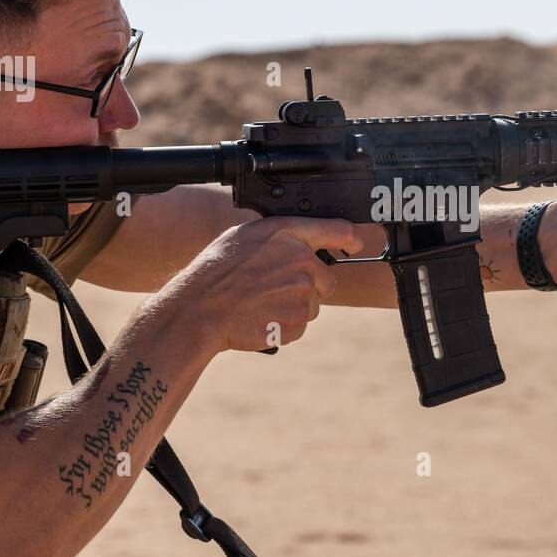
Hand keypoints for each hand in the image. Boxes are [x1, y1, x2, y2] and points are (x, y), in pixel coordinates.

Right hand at [174, 217, 363, 353]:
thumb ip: (279, 239)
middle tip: (273, 289)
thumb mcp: (245, 237)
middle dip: (306, 286)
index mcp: (288, 234)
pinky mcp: (297, 321)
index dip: (351, 238)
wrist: (200, 309)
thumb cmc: (216, 271)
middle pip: (325, 280)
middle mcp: (301, 261)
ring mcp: (302, 293)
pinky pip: (299, 326)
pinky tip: (260, 317)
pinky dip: (283, 326)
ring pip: (312, 305)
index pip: (337, 230)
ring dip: (292, 307)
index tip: (356, 243)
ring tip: (259, 303)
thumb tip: (296, 244)